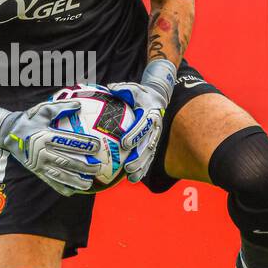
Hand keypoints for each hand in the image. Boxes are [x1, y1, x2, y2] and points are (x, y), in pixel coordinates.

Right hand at [0, 99, 108, 196]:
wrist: (8, 133)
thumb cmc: (29, 119)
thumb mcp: (42, 110)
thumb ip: (60, 107)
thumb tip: (79, 104)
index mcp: (45, 136)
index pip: (68, 141)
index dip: (84, 144)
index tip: (97, 146)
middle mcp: (42, 151)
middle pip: (67, 161)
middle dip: (84, 165)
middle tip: (97, 167)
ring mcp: (39, 164)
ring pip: (60, 175)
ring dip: (75, 180)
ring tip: (89, 183)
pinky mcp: (36, 171)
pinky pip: (50, 182)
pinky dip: (61, 188)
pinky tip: (73, 191)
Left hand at [107, 59, 176, 182]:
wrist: (157, 98)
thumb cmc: (140, 93)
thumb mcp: (133, 88)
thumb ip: (122, 89)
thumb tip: (110, 88)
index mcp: (150, 113)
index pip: (143, 126)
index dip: (135, 135)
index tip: (124, 144)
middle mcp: (155, 127)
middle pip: (148, 144)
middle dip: (138, 157)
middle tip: (127, 166)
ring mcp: (156, 136)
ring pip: (149, 154)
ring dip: (141, 167)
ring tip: (131, 178)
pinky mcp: (153, 143)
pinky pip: (149, 158)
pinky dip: (143, 169)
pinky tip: (133, 179)